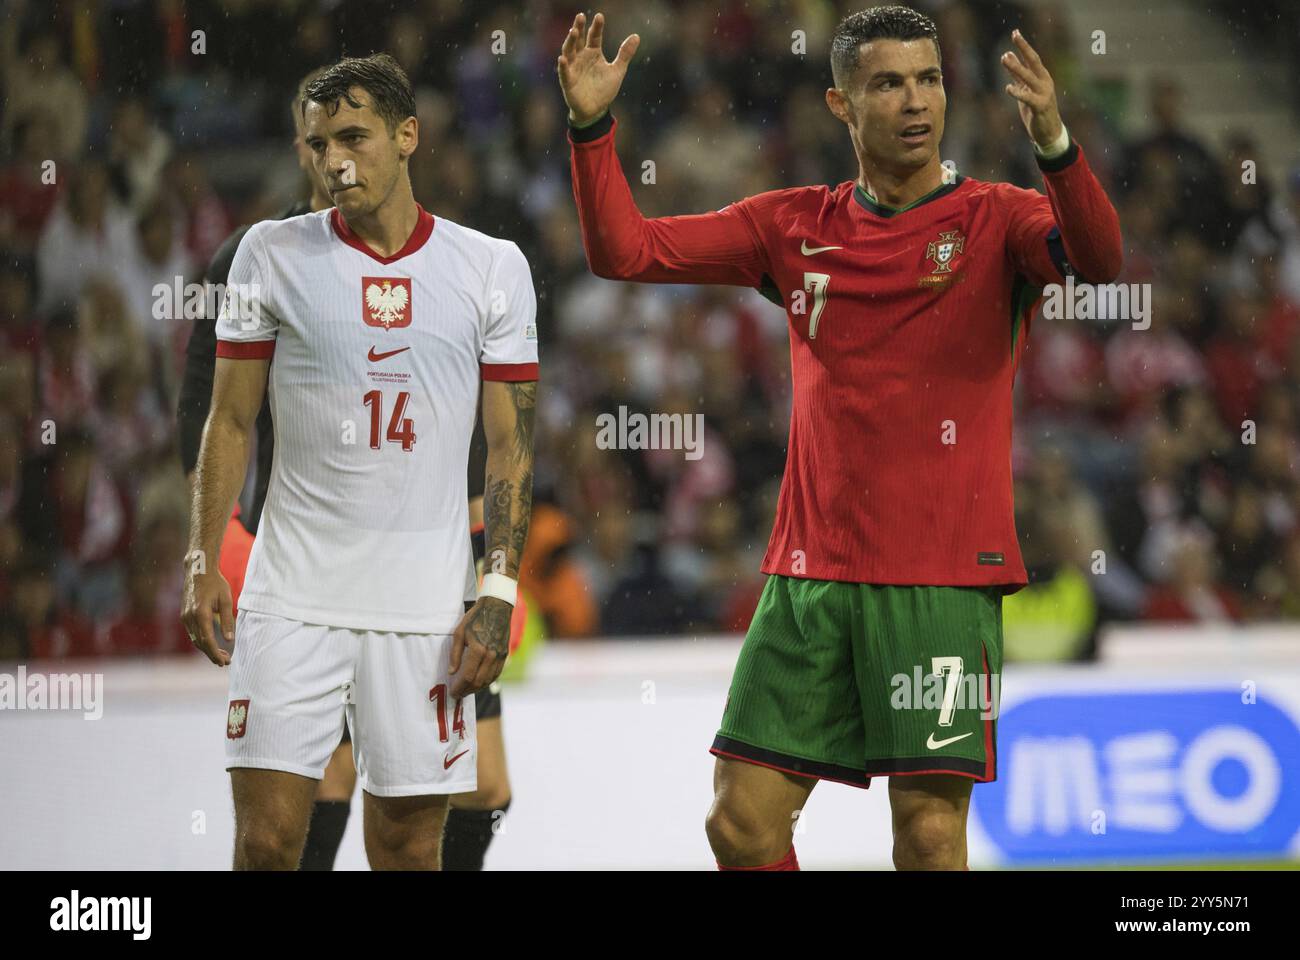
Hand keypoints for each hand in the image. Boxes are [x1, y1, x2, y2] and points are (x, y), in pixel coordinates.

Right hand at [180, 563, 233, 665]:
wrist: (198, 571)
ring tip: (221, 655)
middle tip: (226, 662)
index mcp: (201, 613)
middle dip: (212, 654)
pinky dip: (202, 641)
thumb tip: (229, 639)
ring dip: (207, 649)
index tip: (224, 662)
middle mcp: (190, 617)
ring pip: (195, 639)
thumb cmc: (216, 584)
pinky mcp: (184, 616)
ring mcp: (185, 617)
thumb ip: (227, 620)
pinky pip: (193, 633)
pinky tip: (212, 644)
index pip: (208, 640)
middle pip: (200, 643)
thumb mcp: (226, 600)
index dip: (215, 653)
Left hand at [448, 596, 512, 697]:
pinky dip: (487, 681)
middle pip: (478, 682)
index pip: (467, 677)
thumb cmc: (475, 618)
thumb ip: (455, 654)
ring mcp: (499, 656)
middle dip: (467, 691)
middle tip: (458, 694)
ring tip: (467, 690)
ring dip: (477, 688)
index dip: (459, 688)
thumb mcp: (459, 633)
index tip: (453, 693)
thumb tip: (452, 672)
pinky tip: (480, 682)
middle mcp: (491, 655)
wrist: (497, 607)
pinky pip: (496, 674)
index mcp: (478, 650)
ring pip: (488, 680)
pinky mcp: (505, 654)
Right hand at [556, 11, 639, 125]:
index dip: (597, 27)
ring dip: (570, 41)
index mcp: (593, 53)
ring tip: (573, 31)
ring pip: (569, 51)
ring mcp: (573, 68)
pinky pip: (564, 72)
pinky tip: (562, 58)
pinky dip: (563, 66)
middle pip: (578, 40)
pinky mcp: (568, 82)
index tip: (600, 16)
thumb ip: (625, 54)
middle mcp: (581, 57)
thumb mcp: (617, 71)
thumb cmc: (604, 89)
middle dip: (579, 28)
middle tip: (580, 16)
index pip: (594, 36)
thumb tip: (636, 36)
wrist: (596, 110)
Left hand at [1000, 30, 1062, 149]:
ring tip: (1004, 58)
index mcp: (1042, 77)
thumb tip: (1008, 56)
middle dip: (1023, 48)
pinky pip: (1027, 98)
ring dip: (1016, 67)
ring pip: (1028, 77)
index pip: (1032, 58)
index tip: (1015, 33)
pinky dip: (1018, 92)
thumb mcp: (1026, 89)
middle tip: (1014, 35)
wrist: (1049, 132)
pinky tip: (1008, 88)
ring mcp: (1044, 93)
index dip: (1023, 46)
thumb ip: (1017, 75)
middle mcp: (1045, 82)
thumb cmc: (1036, 109)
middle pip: (1033, 61)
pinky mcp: (1040, 106)